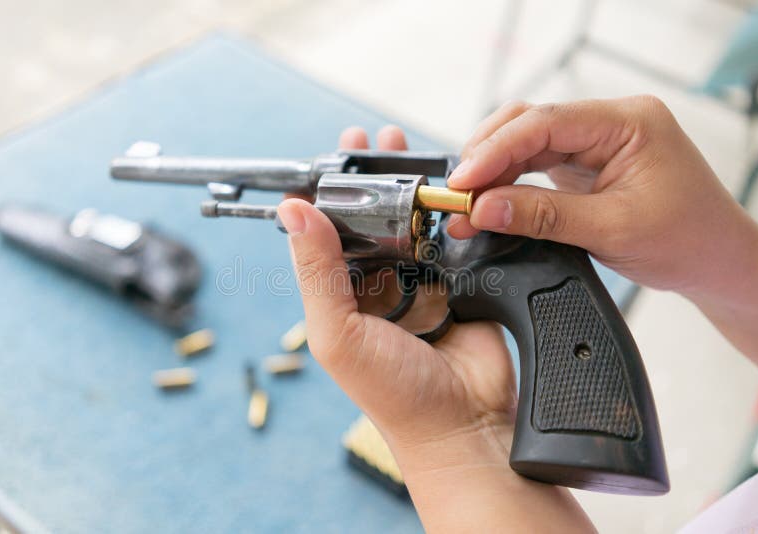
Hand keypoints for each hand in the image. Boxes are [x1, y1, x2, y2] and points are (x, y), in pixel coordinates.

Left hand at [277, 126, 592, 532]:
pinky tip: (446, 184)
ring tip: (402, 149)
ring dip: (410, 188)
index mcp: (343, 294)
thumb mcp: (339, 332)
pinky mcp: (462, 282)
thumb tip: (292, 211)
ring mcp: (423, 281)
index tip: (333, 159)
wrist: (465, 425)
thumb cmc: (394, 394)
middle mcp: (380, 284)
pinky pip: (452, 238)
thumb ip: (317, 271)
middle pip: (372, 220)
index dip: (328, 195)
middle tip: (369, 143)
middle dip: (372, 180)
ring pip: (412, 223)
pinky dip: (449, 211)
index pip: (328, 235)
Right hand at [446, 97, 757, 361]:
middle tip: (457, 194)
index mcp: (628, 122)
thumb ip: (542, 215)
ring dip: (493, 173)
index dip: (496, 150)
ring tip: (465, 205)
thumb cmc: (686, 241)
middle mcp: (609, 123)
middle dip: (487, 157)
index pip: (545, 122)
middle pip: (529, 124)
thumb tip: (484, 208)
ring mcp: (595, 143)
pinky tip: (487, 203)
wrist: (715, 262)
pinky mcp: (585, 165)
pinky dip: (508, 185)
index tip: (464, 181)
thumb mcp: (610, 228)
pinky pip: (535, 166)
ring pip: (527, 144)